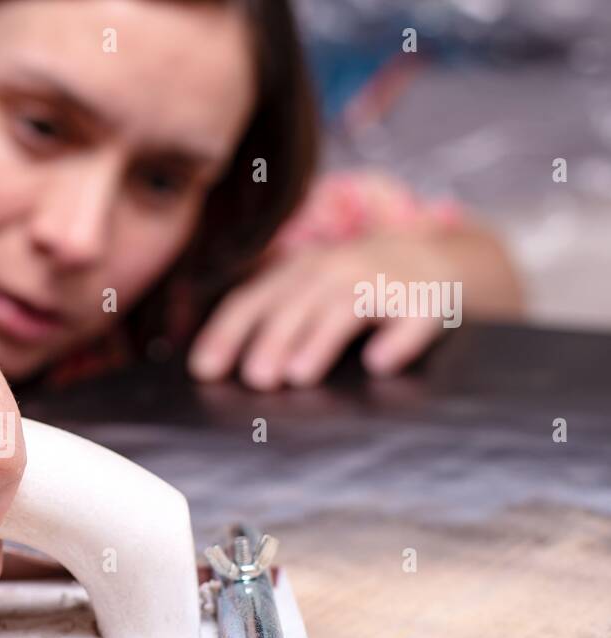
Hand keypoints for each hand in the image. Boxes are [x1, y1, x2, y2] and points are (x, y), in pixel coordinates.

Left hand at [188, 236, 448, 390]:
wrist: (435, 257)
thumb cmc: (352, 286)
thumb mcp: (306, 288)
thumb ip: (267, 318)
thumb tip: (209, 367)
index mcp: (299, 270)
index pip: (253, 299)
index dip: (227, 333)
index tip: (204, 370)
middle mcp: (337, 269)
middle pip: (296, 304)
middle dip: (273, 340)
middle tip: (255, 379)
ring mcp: (382, 282)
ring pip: (346, 309)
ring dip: (320, 341)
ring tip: (298, 376)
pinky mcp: (425, 301)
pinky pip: (412, 320)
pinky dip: (398, 341)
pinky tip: (379, 364)